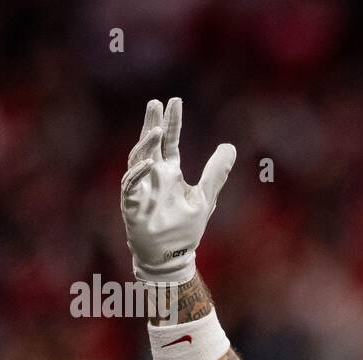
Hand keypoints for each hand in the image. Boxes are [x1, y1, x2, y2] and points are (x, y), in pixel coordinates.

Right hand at [121, 97, 234, 284]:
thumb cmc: (185, 229)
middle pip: (150, 143)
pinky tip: (150, 162)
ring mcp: (141, 188)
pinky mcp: (132, 203)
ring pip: (138, 159)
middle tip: (156, 103)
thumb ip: (216, 172)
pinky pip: (132, 184)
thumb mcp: (205, 196)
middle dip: (153, 123)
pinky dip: (139, 173)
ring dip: (147, 144)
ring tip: (157, 128)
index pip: (169, 142)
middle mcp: (152, 176)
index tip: (175, 101)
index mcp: (169, 172)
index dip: (172, 122)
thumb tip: (230, 146)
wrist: (172, 256)